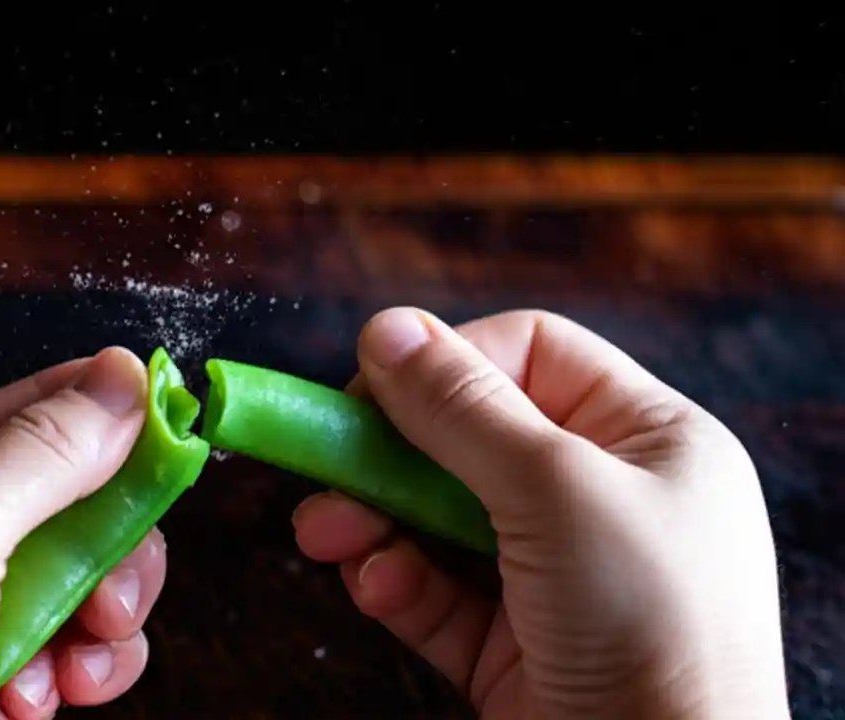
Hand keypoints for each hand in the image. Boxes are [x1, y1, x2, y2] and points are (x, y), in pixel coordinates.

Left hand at [0, 347, 164, 719]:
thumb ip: (34, 454)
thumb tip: (119, 376)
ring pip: (68, 591)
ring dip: (100, 610)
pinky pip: (66, 665)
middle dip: (101, 527)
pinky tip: (55, 700)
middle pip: (41, 511)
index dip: (63, 402)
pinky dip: (82, 674)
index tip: (143, 387)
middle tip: (133, 546)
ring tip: (93, 643)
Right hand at [292, 309, 789, 718]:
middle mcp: (600, 500)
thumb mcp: (559, 492)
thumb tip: (386, 327)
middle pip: (465, 437)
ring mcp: (552, 575)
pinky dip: (396, 583)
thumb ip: (463, 409)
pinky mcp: (510, 643)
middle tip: (325, 465)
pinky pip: (435, 592)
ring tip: (325, 534)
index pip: (530, 357)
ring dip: (372, 519)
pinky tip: (379, 586)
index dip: (449, 363)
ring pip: (435, 517)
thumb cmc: (652, 624)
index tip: (373, 389)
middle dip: (389, 452)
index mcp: (646, 441)